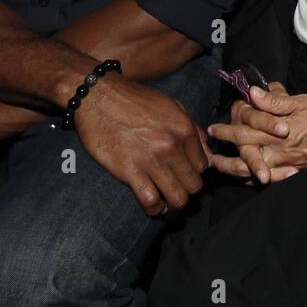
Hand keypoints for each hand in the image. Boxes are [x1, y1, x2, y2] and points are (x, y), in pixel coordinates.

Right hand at [74, 76, 209, 215]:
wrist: (98, 97)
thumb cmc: (134, 100)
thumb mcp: (171, 106)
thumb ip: (192, 129)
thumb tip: (208, 154)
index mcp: (184, 128)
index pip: (204, 166)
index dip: (196, 174)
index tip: (187, 176)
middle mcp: (171, 145)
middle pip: (194, 185)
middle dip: (188, 191)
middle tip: (179, 190)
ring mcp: (151, 160)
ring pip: (178, 198)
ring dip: (175, 205)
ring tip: (168, 203)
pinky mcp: (129, 171)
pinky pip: (151, 201)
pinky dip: (155, 209)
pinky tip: (154, 207)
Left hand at [207, 82, 306, 183]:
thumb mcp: (301, 100)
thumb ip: (275, 101)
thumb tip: (252, 93)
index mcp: (280, 130)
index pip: (246, 131)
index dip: (227, 130)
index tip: (212, 129)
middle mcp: (283, 149)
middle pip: (246, 156)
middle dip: (226, 157)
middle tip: (211, 158)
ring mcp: (291, 162)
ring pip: (258, 172)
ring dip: (238, 172)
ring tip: (224, 170)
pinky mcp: (300, 169)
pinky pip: (275, 179)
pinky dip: (260, 180)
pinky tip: (251, 179)